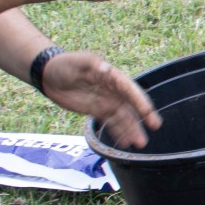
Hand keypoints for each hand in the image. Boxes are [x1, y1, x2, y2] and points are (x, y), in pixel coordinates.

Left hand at [40, 52, 160, 150]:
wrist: (49, 75)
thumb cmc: (64, 64)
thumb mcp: (78, 61)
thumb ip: (92, 64)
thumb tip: (106, 69)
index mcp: (113, 78)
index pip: (131, 91)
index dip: (141, 102)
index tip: (149, 114)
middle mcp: (114, 91)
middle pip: (132, 106)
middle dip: (143, 118)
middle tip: (155, 127)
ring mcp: (106, 102)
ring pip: (123, 118)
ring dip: (132, 129)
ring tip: (139, 143)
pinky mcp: (97, 111)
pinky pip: (111, 124)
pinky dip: (118, 133)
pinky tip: (125, 143)